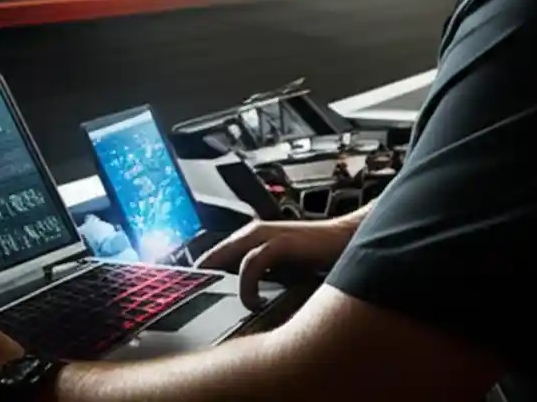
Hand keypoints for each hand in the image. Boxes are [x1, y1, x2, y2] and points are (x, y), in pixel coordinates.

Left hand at [194, 216, 358, 310]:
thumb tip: (240, 300)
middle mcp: (252, 233)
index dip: (200, 274)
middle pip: (213, 254)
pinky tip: (254, 301)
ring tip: (230, 304)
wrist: (344, 240)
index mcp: (249, 238)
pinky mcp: (280, 242)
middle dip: (202, 276)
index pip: (214, 255)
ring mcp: (265, 235)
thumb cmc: (312, 255)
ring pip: (228, 256)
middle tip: (196, 299)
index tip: (191, 294)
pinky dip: (248, 284)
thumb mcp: (279, 268)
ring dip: (224, 282)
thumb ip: (259, 277)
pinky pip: (252, 263)